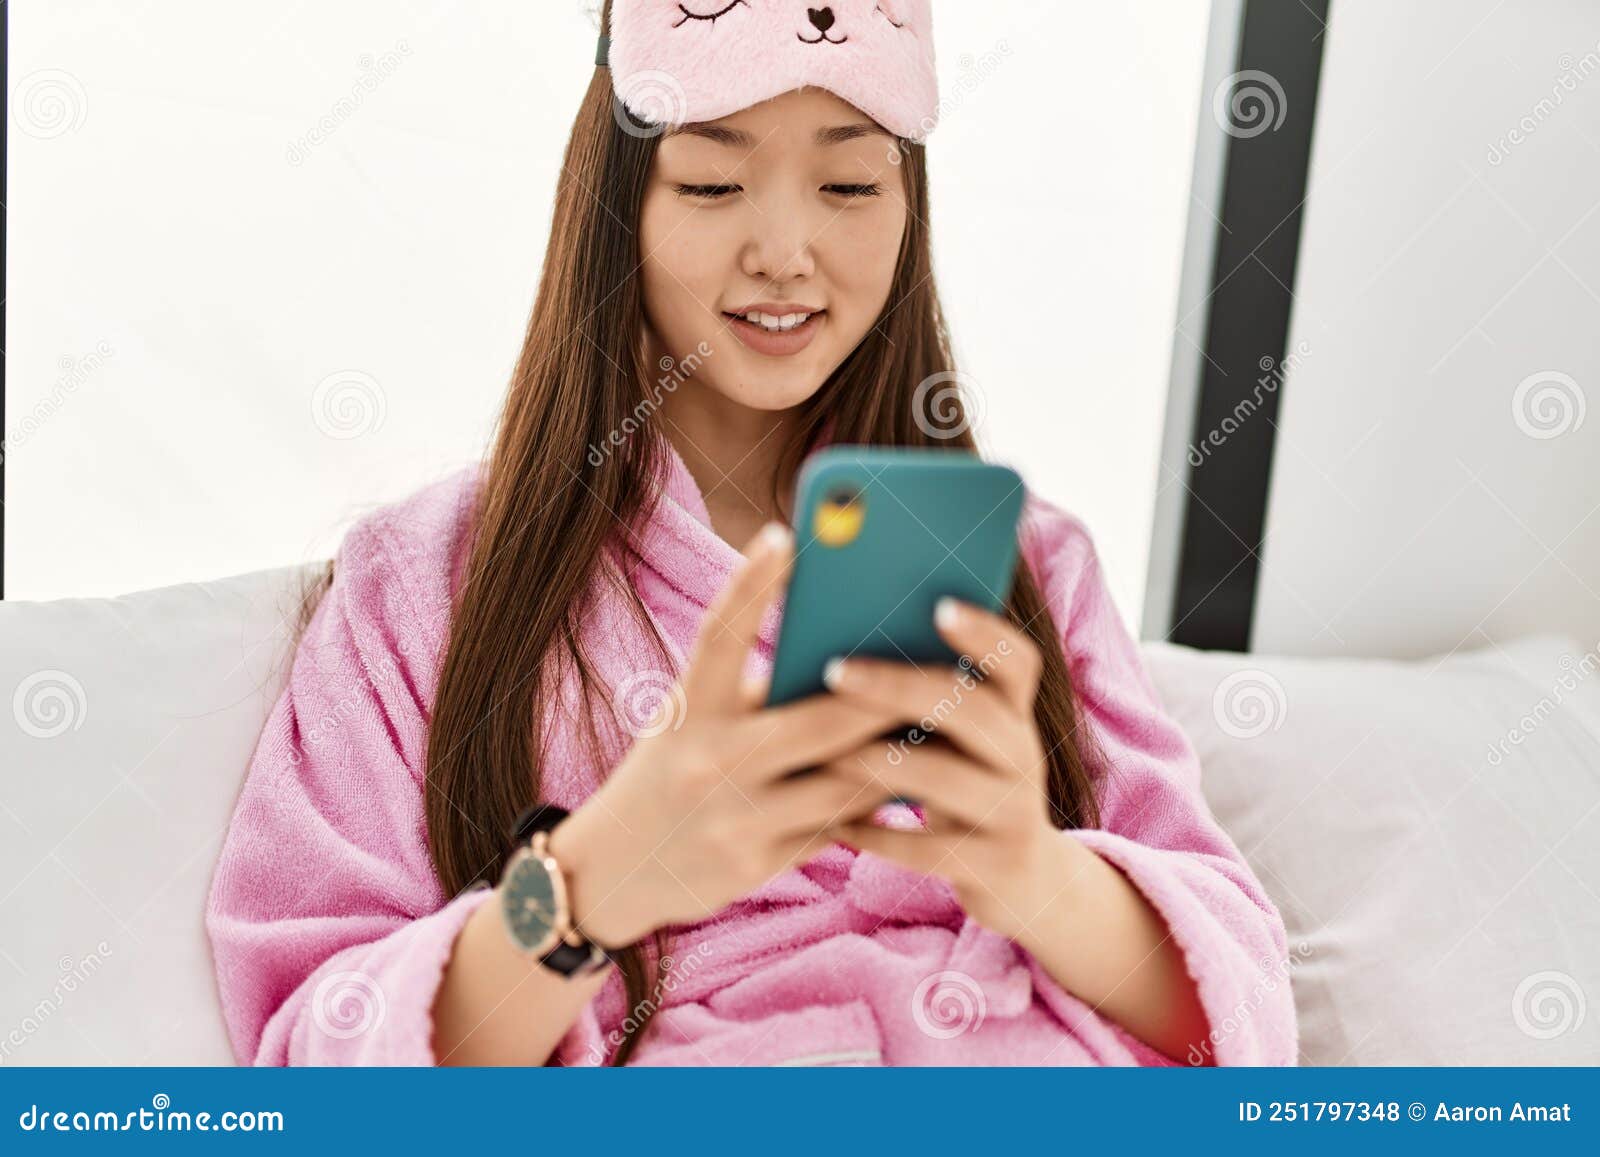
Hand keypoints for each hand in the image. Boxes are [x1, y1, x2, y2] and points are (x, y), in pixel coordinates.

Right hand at [549, 522, 900, 948]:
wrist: (615, 869)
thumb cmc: (672, 770)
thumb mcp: (693, 720)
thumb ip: (754, 695)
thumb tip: (846, 655)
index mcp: (686, 709)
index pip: (717, 636)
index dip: (749, 583)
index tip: (784, 535)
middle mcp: (708, 760)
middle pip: (820, 719)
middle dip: (884, 696)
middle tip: (939, 664)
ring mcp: (734, 817)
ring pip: (843, 780)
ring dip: (894, 753)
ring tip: (943, 723)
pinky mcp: (757, 863)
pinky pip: (835, 826)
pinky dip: (873, 801)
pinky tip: (911, 780)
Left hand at [815, 597, 1069, 942]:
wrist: (1022, 879)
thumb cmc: (963, 787)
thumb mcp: (961, 744)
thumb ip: (926, 703)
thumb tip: (842, 648)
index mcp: (1015, 714)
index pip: (1017, 661)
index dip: (985, 632)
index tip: (938, 606)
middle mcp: (1024, 756)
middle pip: (972, 710)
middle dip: (900, 687)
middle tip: (835, 671)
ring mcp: (1014, 813)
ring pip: (947, 778)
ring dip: (880, 762)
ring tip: (826, 754)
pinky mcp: (994, 866)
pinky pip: (929, 849)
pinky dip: (879, 834)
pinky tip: (840, 824)